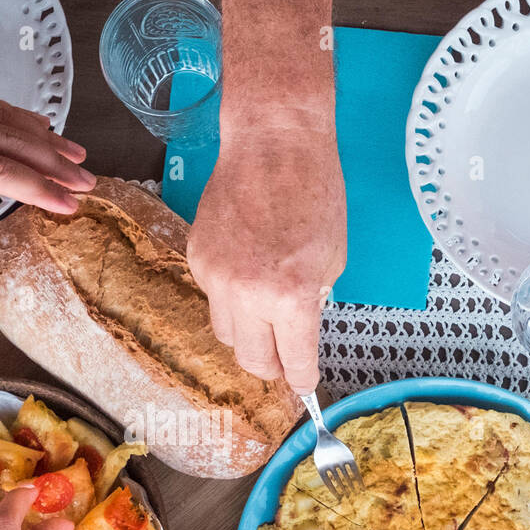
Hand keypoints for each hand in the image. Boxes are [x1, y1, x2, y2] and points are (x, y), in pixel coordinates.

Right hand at [186, 121, 344, 391]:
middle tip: (284, 360)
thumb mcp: (332, 257)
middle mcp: (249, 294)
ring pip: (226, 334)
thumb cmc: (314, 191)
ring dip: (248, 334)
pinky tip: (247, 270)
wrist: (273, 143)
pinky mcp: (197, 259)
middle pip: (251, 361)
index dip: (302, 380)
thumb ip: (312, 300)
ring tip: (265, 313)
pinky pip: (213, 298)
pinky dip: (231, 297)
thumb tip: (297, 331)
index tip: (304, 386)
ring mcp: (217, 278)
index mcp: (291, 296)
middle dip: (271, 367)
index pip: (294, 362)